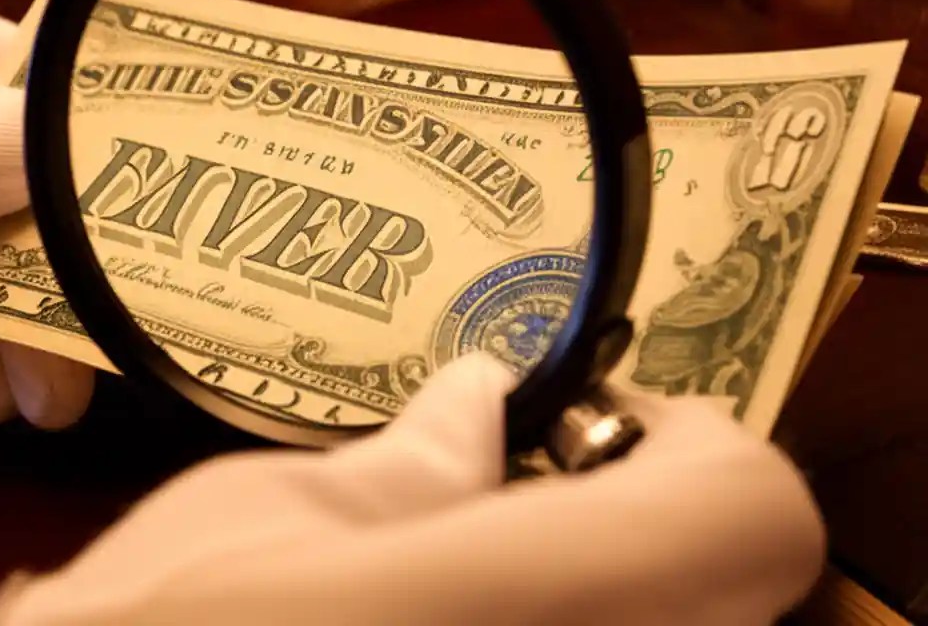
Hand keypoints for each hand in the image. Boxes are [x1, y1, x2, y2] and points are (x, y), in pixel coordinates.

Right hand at [0, 353, 824, 625]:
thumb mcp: (256, 518)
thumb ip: (402, 463)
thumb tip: (477, 401)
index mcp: (518, 598)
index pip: (750, 516)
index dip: (697, 444)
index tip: (597, 421)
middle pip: (724, 581)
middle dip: (635, 508)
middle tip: (522, 473)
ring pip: (670, 624)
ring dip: (598, 571)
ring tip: (470, 543)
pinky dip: (558, 615)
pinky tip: (447, 609)